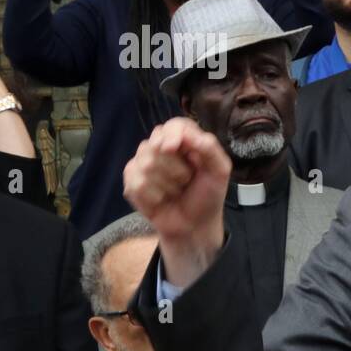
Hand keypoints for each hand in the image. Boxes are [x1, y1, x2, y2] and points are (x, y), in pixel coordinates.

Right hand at [123, 118, 229, 288]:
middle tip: (187, 181)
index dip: (171, 135)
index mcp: (184, 140)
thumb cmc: (208, 195)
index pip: (173, 126)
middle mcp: (161, 147)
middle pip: (155, 145)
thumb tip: (190, 134)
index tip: (172, 148)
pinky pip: (137, 184)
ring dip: (167, 185)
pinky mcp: (131, 181)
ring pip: (145, 165)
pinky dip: (154, 197)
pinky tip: (162, 200)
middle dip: (175, 169)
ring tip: (176, 191)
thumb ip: (210, 149)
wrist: (194, 225)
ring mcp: (142, 163)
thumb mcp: (219, 172)